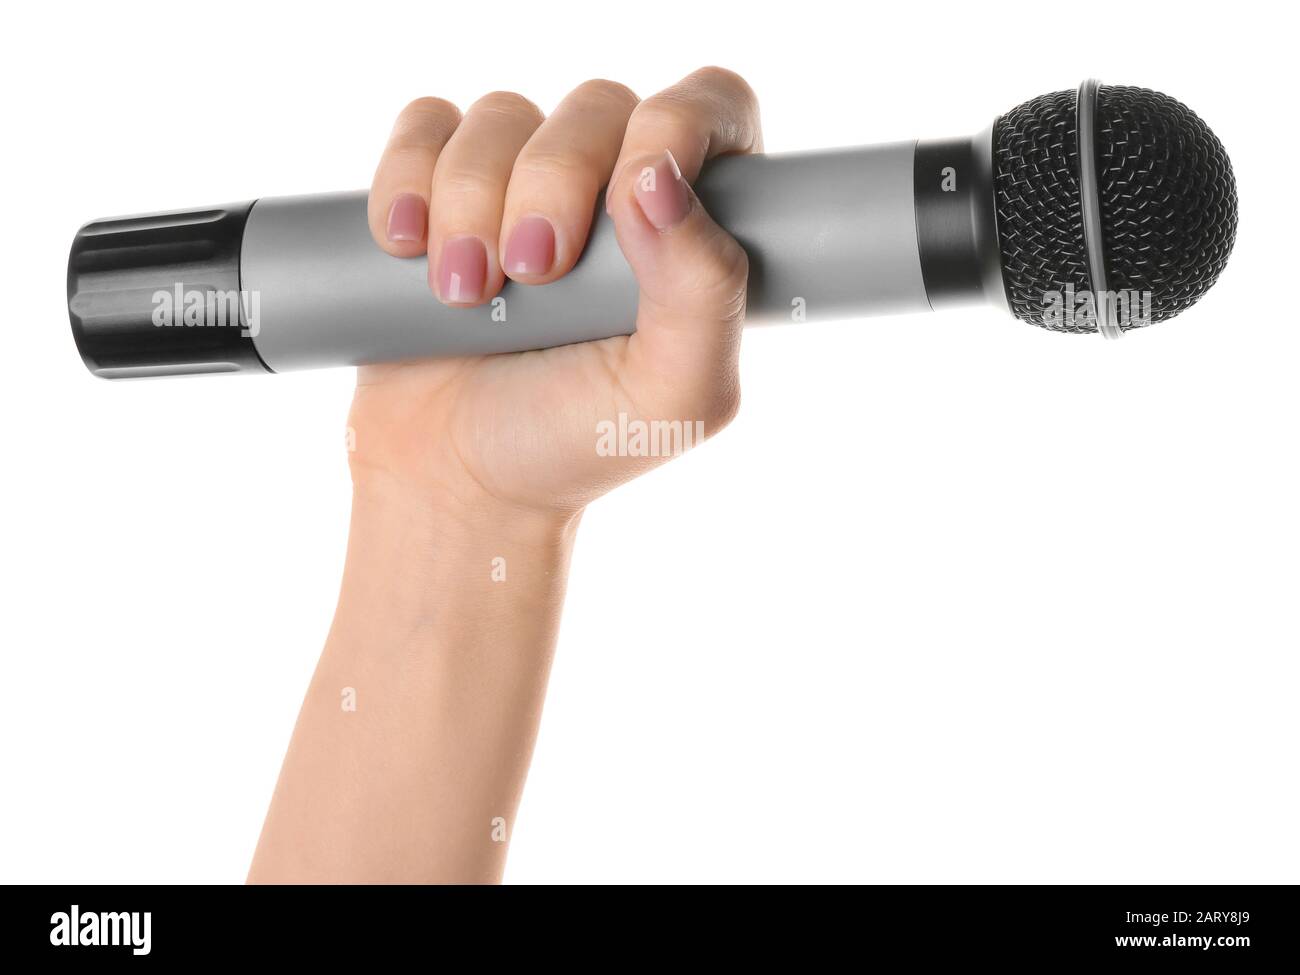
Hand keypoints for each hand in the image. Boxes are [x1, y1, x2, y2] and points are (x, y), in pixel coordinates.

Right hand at [352, 68, 759, 519]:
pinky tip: (407, 246)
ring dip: (471, 200)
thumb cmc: (577, 442)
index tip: (627, 199)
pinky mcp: (443, 186)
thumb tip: (660, 178)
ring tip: (463, 296)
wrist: (458, 478)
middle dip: (553, 186)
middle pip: (598, 106)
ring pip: (503, 116)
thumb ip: (705, 292)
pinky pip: (426, 126)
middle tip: (531, 275)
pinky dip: (407, 177)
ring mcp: (525, 183)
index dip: (677, 122)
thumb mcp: (675, 397)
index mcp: (694, 227)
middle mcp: (615, 189)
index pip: (713, 108)